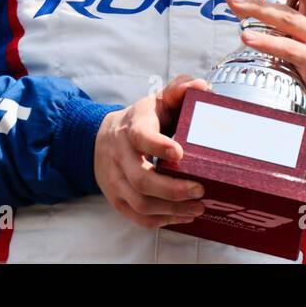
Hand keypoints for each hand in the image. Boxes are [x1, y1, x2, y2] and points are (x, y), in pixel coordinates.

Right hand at [94, 74, 209, 229]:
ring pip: (140, 202)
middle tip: (200, 189)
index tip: (180, 153)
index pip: (141, 136)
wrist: (102, 138)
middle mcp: (120, 155)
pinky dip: (162, 220)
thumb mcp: (157, 100)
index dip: (158, 146)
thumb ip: (180, 90)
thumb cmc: (140, 120)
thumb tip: (202, 86)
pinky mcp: (116, 198)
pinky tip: (183, 215)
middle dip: (173, 189)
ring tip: (198, 206)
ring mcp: (115, 179)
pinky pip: (137, 217)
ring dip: (171, 209)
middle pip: (142, 178)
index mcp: (132, 127)